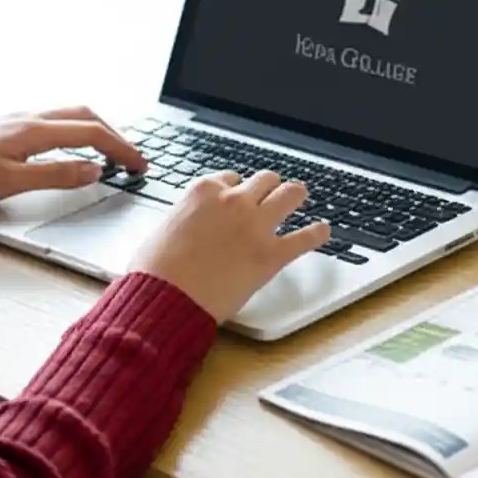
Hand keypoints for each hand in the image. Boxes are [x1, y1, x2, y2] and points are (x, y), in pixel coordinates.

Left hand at [0, 106, 145, 208]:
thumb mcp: (12, 183)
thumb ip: (57, 175)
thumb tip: (95, 170)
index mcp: (33, 130)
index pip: (91, 134)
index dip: (121, 149)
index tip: (141, 165)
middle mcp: (28, 119)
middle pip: (85, 116)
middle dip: (115, 134)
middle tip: (133, 157)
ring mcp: (17, 120)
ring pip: (69, 115)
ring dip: (96, 128)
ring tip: (111, 150)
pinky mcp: (8, 128)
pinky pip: (53, 121)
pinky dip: (76, 130)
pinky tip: (74, 146)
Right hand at [130, 170, 329, 322]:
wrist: (165, 298)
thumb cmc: (155, 271)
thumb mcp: (161, 231)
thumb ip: (183, 220)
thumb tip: (186, 227)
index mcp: (203, 192)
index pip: (230, 179)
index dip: (236, 190)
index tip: (238, 198)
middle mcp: (233, 201)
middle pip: (264, 180)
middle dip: (269, 187)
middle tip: (272, 195)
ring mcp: (255, 225)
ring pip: (290, 194)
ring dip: (295, 196)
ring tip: (300, 198)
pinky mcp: (271, 254)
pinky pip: (305, 237)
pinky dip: (317, 233)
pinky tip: (323, 231)